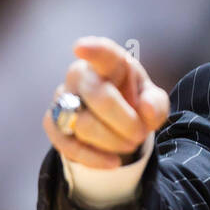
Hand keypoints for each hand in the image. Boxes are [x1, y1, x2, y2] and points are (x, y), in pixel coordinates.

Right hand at [42, 36, 170, 168]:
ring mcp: (63, 98)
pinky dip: (93, 157)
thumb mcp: (153, 104)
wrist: (117, 128)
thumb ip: (155, 104)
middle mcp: (81, 75)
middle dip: (124, 121)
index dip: (93, 50)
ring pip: (84, 124)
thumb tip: (145, 108)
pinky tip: (112, 162)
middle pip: (98, 96)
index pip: (102, 53)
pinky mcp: (53, 123)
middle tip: (139, 134)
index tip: (81, 47)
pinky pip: (67, 144)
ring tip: (129, 145)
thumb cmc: (135, 105)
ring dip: (113, 141)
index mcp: (110, 63)